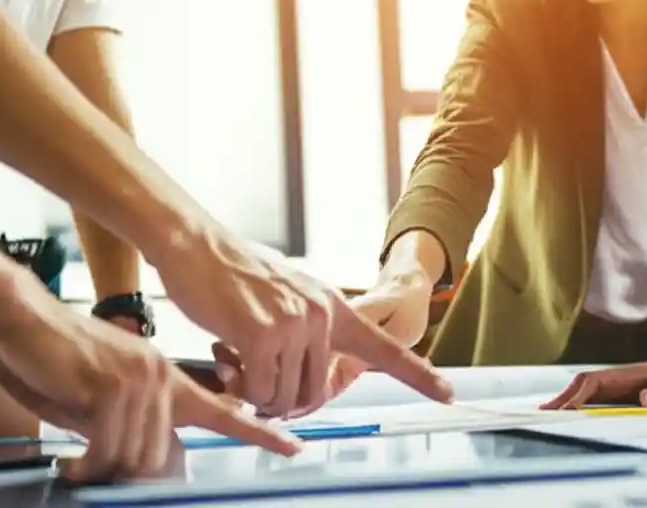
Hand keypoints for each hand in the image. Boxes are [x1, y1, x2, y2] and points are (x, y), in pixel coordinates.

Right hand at [0, 273, 299, 482]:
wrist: (22, 319)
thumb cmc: (57, 357)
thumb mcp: (106, 389)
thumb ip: (136, 417)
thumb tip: (150, 458)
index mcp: (166, 375)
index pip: (225, 410)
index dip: (261, 432)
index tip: (293, 445)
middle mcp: (161, 377)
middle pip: (160, 457)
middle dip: (124, 472)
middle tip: (92, 463)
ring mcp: (138, 382)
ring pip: (134, 458)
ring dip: (102, 467)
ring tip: (78, 456)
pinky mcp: (109, 390)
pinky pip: (105, 451)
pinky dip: (85, 465)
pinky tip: (71, 462)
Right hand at [157, 233, 452, 418]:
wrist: (198, 245)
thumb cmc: (233, 273)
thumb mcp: (286, 295)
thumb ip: (306, 329)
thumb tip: (304, 369)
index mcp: (334, 307)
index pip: (387, 349)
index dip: (418, 375)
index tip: (448, 393)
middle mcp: (322, 316)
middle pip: (317, 394)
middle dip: (286, 402)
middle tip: (257, 383)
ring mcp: (295, 325)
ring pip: (285, 398)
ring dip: (258, 393)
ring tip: (237, 361)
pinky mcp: (263, 335)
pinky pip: (259, 391)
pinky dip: (240, 387)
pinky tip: (226, 355)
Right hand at [540, 357, 646, 408]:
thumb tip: (644, 399)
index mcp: (621, 376)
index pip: (592, 384)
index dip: (579, 396)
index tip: (567, 410)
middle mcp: (609, 378)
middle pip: (579, 385)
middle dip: (562, 398)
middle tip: (543, 413)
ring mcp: (608, 385)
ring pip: (579, 391)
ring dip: (563, 401)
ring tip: (545, 415)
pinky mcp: (609, 393)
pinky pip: (586, 398)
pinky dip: (572, 405)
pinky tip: (564, 416)